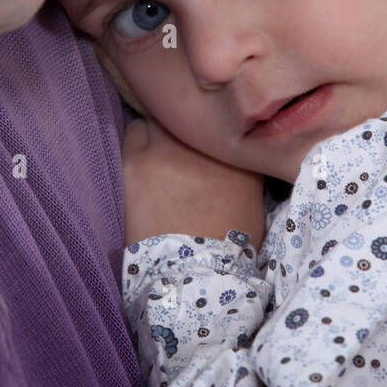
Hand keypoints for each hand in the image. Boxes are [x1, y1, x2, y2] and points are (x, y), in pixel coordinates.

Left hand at [121, 117, 264, 247]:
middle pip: (188, 114)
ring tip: (157, 152)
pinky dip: (138, 142)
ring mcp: (171, 149)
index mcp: (237, 153)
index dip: (209, 130)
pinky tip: (141, 162)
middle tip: (177, 141)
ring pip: (158, 117)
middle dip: (183, 124)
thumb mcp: (252, 202)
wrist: (194, 271)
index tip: (202, 139)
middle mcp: (206, 144)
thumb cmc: (228, 245)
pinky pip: (134, 133)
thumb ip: (242, 171)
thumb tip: (228, 159)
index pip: (219, 123)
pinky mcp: (138, 161)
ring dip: (158, 130)